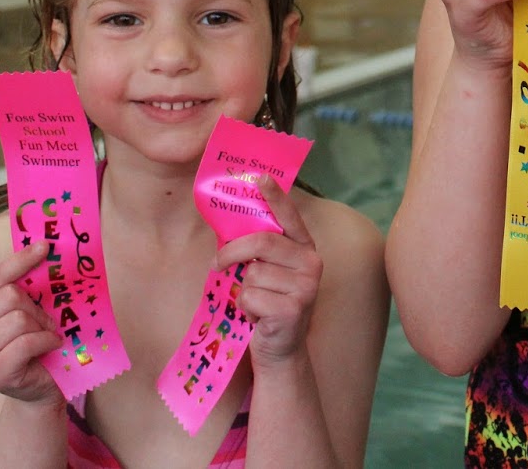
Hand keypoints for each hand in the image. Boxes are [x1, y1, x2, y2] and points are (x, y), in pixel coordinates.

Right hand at [0, 241, 62, 404]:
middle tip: (46, 322)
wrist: (42, 383)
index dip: (21, 259)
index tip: (45, 246)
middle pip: (10, 296)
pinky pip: (25, 344)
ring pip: (18, 319)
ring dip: (42, 327)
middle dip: (36, 308)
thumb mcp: (32, 308)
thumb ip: (29, 284)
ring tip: (47, 336)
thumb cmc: (38, 341)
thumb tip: (45, 246)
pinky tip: (51, 346)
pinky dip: (45, 342)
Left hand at [217, 177, 322, 366]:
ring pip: (253, 273)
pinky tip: (259, 317)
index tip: (258, 177)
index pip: (289, 216)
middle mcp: (311, 263)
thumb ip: (258, 248)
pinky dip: (246, 308)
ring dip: (244, 290)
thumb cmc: (269, 304)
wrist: (280, 350)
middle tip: (217, 263)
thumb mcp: (267, 271)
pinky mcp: (294, 309)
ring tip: (257, 302)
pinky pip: (251, 297)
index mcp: (305, 248)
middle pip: (262, 242)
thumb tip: (229, 219)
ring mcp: (306, 286)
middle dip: (232, 252)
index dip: (275, 195)